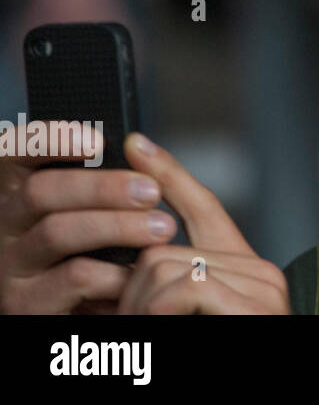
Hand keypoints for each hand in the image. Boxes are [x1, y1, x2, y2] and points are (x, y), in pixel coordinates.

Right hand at [0, 121, 176, 313]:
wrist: (95, 319)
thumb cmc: (102, 259)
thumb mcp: (102, 215)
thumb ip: (110, 182)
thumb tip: (140, 145)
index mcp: (24, 195)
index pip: (15, 154)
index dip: (48, 141)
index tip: (96, 140)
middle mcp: (8, 226)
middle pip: (39, 191)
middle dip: (101, 186)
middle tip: (150, 191)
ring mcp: (12, 265)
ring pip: (57, 232)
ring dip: (117, 226)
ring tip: (161, 228)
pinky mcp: (25, 304)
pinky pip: (73, 278)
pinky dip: (114, 273)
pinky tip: (138, 274)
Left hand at [116, 133, 288, 313]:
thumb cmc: (215, 364)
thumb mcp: (188, 312)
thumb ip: (168, 288)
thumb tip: (131, 266)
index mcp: (242, 272)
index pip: (203, 208)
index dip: (167, 175)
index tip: (136, 143)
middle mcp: (260, 273)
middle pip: (163, 251)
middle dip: (132, 292)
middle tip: (126, 322)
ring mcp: (264, 288)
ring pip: (166, 267)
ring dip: (142, 307)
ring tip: (148, 331)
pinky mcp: (259, 307)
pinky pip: (189, 286)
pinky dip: (163, 310)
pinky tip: (165, 326)